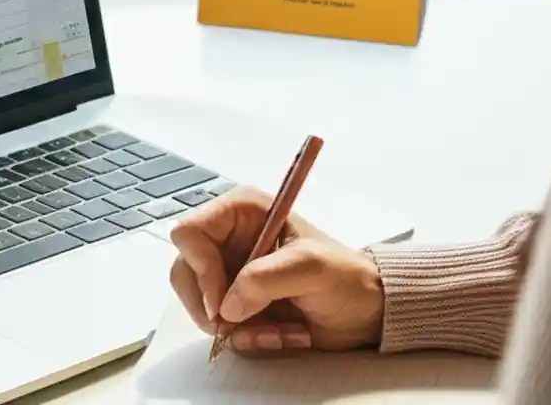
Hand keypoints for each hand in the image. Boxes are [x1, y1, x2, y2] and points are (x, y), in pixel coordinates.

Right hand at [168, 185, 384, 353]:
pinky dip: (246, 338)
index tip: (221, 300)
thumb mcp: (310, 267)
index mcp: (243, 212)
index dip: (200, 267)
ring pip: (198, 303)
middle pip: (184, 270)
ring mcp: (231, 273)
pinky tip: (280, 334)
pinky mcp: (237, 303)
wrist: (365, 311)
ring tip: (276, 331)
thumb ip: (265, 278)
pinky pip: (219, 326)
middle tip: (236, 325)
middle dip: (210, 305)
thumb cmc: (346, 276)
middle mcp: (230, 239)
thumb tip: (227, 305)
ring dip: (234, 328)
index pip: (190, 232)